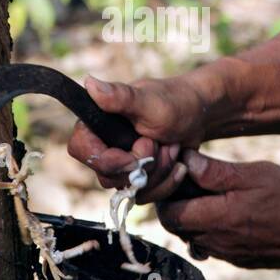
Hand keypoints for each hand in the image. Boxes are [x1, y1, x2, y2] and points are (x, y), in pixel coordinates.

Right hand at [67, 74, 207, 202]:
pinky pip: (144, 196)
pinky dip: (166, 183)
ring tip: (172, 148)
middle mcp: (103, 145)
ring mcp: (120, 165)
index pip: (80, 150)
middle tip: (160, 142)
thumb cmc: (174, 102)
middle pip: (107, 176)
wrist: (198, 116)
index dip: (107, 160)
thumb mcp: (149, 100)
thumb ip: (120, 96)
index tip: (134, 155)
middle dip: (143, 164)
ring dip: (158, 172)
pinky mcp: (136, 179)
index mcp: (97, 123)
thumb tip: (89, 82)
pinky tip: (178, 164)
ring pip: (128, 189)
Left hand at [155, 150, 279, 269]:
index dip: (167, 193)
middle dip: (178, 203)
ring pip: (193, 235)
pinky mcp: (239, 259)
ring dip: (195, 215)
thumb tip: (185, 160)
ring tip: (214, 194)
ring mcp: (227, 253)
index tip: (182, 173)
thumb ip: (215, 172)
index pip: (168, 213)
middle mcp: (216, 242)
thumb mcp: (255, 175)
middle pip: (177, 225)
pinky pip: (212, 244)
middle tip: (195, 180)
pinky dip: (212, 227)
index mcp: (216, 218)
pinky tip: (232, 210)